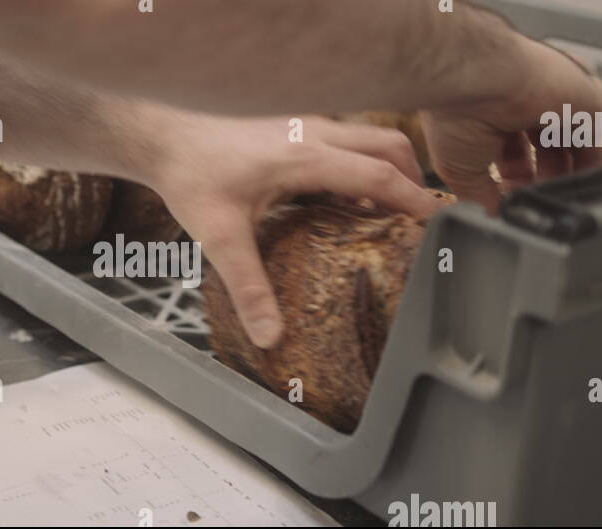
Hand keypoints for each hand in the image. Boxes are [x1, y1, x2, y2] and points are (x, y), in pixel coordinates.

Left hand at [138, 112, 446, 348]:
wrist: (158, 131)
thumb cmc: (188, 172)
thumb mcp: (220, 236)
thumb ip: (249, 287)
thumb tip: (270, 334)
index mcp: (307, 157)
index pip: (382, 177)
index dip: (417, 202)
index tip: (442, 224)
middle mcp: (313, 132)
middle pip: (388, 146)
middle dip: (411, 180)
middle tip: (414, 219)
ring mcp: (302, 121)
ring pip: (366, 137)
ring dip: (383, 168)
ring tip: (379, 213)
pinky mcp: (289, 121)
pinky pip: (341, 136)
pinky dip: (355, 161)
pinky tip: (334, 194)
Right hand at [421, 36, 601, 212]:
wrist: (475, 81)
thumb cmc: (455, 111)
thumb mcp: (459, 169)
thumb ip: (481, 196)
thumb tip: (491, 217)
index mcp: (496, 111)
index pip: (515, 152)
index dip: (514, 181)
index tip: (511, 203)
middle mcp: (529, 102)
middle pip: (547, 151)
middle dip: (540, 182)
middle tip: (533, 205)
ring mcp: (559, 100)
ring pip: (572, 148)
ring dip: (564, 180)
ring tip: (549, 203)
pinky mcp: (587, 102)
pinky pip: (596, 145)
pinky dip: (588, 173)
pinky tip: (572, 192)